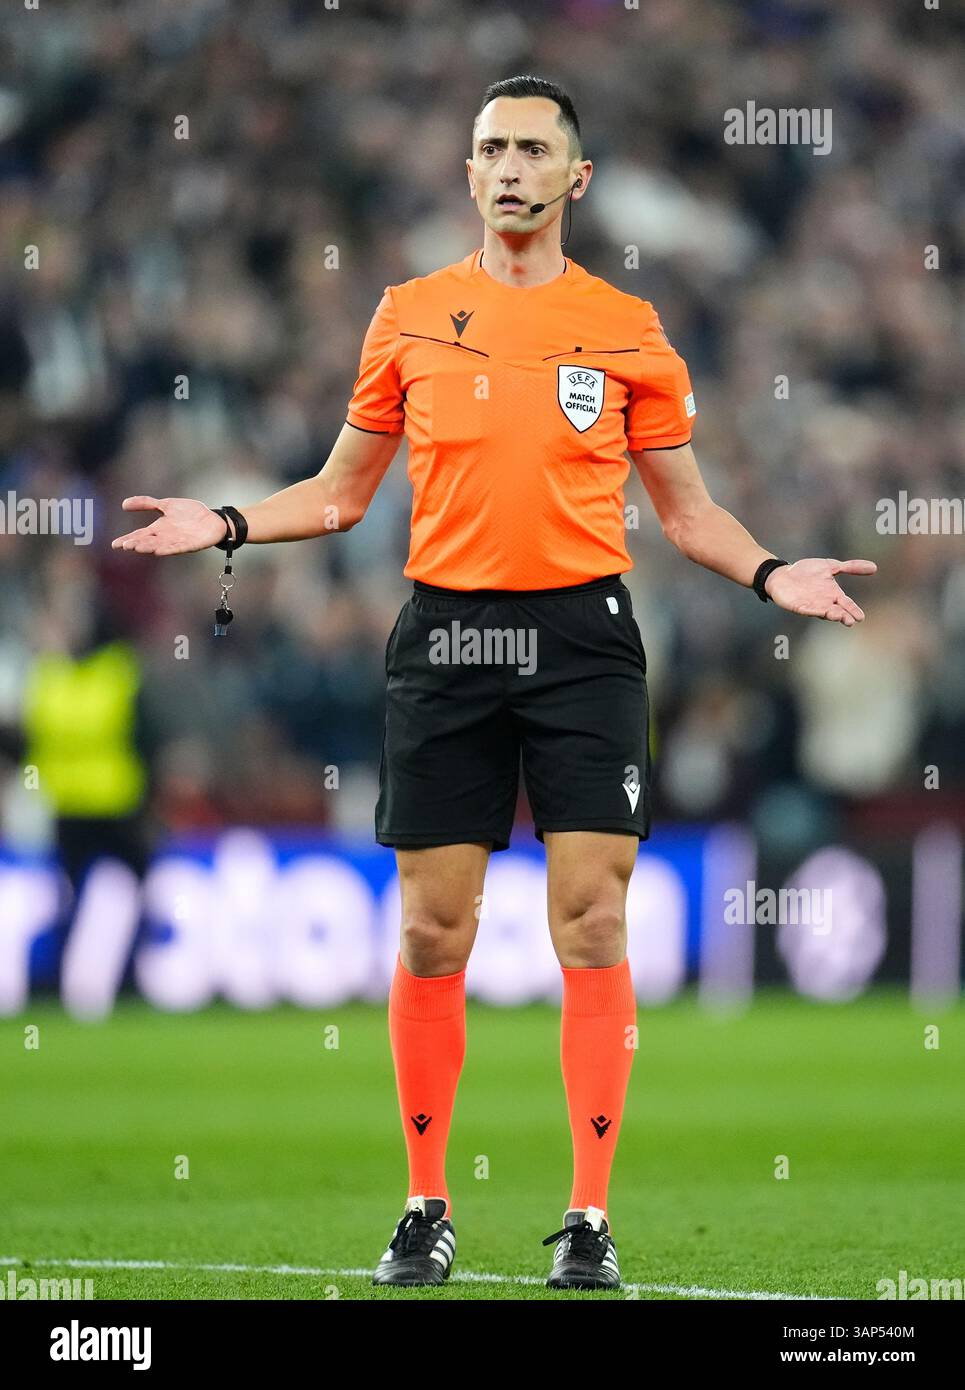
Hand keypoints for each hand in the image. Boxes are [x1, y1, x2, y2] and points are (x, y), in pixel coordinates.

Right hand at [111, 497, 229, 555]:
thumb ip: (147, 503)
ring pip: (160, 546)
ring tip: (138, 548)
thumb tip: (123, 504)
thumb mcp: (166, 504)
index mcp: (158, 529)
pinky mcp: (191, 545)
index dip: (127, 539)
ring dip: (149, 547)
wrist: (213, 519)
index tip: (115, 544)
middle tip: (126, 546)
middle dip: (137, 543)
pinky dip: (169, 549)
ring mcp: (177, 542)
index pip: (139, 535)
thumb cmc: (189, 513)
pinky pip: (178, 548)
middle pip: (148, 542)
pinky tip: (159, 550)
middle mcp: (165, 537)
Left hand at [764, 558, 876, 626]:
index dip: (853, 610)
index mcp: (833, 594)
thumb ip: (850, 567)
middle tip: (851, 621)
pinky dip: (814, 611)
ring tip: (839, 616)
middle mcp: (824, 602)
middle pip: (837, 611)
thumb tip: (874, 567)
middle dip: (844, 616)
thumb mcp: (830, 565)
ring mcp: (812, 605)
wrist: (783, 574)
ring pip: (824, 613)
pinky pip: (808, 610)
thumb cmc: (806, 571)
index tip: (860, 617)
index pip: (846, 604)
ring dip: (831, 615)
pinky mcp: (799, 606)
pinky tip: (821, 612)